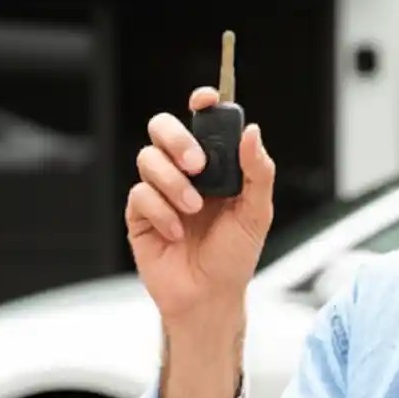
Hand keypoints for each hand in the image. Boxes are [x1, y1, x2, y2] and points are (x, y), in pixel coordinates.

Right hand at [125, 86, 274, 323]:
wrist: (209, 297)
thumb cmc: (234, 256)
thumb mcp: (257, 213)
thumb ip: (258, 172)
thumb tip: (252, 133)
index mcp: (214, 166)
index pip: (203, 123)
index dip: (203, 105)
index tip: (207, 100)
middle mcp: (184, 173)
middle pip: (163, 128)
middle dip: (177, 138)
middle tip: (197, 164)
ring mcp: (160, 191)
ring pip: (148, 158)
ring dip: (173, 182)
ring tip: (193, 208)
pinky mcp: (139, 214)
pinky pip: (139, 193)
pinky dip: (160, 211)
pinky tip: (176, 232)